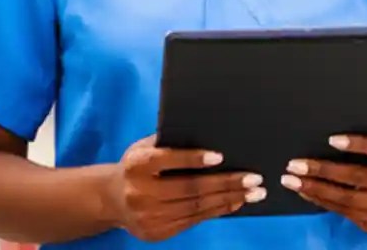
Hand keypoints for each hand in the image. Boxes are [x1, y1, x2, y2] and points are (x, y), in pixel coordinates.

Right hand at [105, 135, 265, 241]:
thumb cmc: (139, 166)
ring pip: (195, 207)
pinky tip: (235, 201)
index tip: (219, 156)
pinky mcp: (157, 232)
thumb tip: (211, 133)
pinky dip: (217, 210)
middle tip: (253, 178)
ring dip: (229, 199)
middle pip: (189, 188)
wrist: (112, 199)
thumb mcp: (145, 147)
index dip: (193, 158)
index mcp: (137, 164)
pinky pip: (193, 220)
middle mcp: (140, 192)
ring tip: (253, 192)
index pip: (167, 160)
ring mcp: (148, 216)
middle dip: (226, 183)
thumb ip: (170, 142)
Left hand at [282, 135, 366, 233]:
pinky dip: (322, 201)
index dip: (358, 144)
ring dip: (315, 189)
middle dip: (323, 170)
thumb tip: (329, 138)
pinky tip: (306, 191)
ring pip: (347, 199)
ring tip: (291, 180)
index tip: (331, 139)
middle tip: (296, 164)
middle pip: (358, 177)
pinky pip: (344, 212)